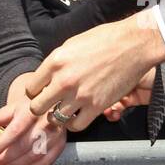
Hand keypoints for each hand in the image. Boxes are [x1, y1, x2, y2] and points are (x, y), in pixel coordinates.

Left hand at [0, 100, 67, 164]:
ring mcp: (55, 133)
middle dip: (7, 158)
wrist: (49, 104)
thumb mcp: (11, 109)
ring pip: (35, 155)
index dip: (2, 144)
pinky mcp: (61, 143)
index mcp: (31, 110)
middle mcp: (45, 121)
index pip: (15, 130)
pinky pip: (47, 160)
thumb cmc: (29, 107)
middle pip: (25, 145)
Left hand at [25, 17, 164, 130]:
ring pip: (55, 119)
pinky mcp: (97, 106)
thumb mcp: (73, 44)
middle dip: (41, 108)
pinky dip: (74, 124)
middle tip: (50, 106)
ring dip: (57, 118)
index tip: (43, 93)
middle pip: (37, 107)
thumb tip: (49, 75)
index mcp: (55, 61)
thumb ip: (58, 62)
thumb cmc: (106, 39)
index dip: (35, 93)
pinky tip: (77, 117)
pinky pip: (76, 126)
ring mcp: (80, 95)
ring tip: (63, 112)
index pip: (30, 88)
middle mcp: (64, 80)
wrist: (134, 44)